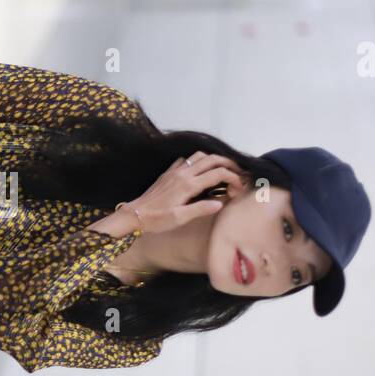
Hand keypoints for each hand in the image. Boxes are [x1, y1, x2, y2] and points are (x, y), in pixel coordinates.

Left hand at [120, 151, 248, 233]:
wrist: (135, 214)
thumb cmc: (157, 219)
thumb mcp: (180, 218)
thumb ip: (201, 209)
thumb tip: (221, 203)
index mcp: (189, 185)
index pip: (218, 174)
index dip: (233, 178)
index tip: (239, 187)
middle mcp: (183, 173)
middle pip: (212, 159)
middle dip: (228, 164)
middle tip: (238, 173)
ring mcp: (175, 171)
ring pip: (199, 156)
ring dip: (214, 159)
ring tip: (223, 170)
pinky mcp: (169, 172)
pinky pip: (187, 160)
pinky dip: (198, 161)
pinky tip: (200, 171)